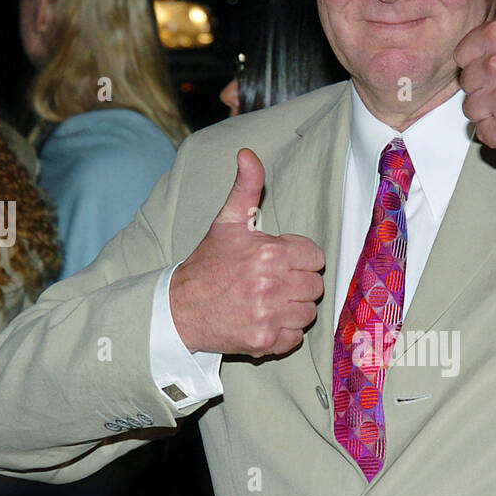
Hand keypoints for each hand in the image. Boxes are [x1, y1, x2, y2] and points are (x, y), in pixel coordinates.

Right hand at [170, 149, 324, 356]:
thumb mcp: (227, 222)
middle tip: (272, 283)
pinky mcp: (264, 341)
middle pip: (315, 286)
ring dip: (293, 309)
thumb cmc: (209, 264)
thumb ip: (246, 187)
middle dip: (297, 283)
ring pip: (308, 313)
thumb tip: (247, 153)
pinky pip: (296, 338)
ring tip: (268, 302)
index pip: (316, 257)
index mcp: (269, 253)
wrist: (180, 308)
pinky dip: (284, 334)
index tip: (278, 262)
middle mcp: (272, 285)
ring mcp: (268, 315)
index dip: (299, 259)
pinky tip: (264, 321)